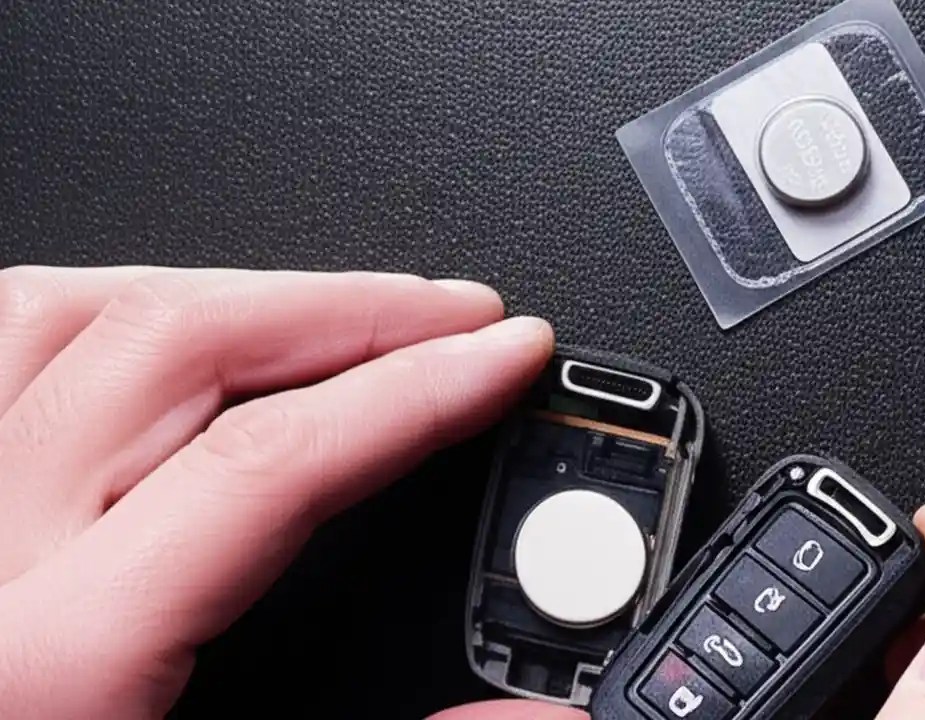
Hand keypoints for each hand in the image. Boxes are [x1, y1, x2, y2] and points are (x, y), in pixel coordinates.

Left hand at [0, 266, 555, 718]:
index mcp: (56, 667)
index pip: (270, 464)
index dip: (413, 392)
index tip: (498, 357)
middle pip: (177, 353)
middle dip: (346, 312)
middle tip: (452, 313)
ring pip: (66, 314)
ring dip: (225, 292)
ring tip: (331, 304)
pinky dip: (96, 309)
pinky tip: (160, 325)